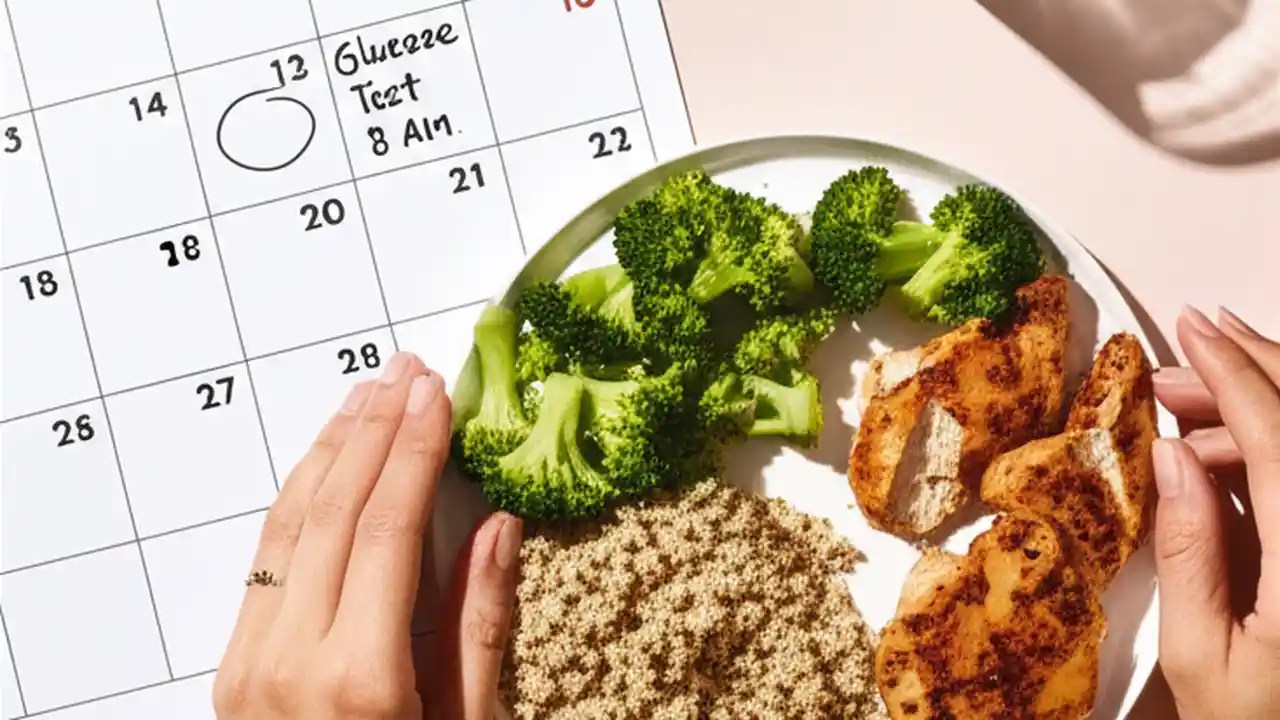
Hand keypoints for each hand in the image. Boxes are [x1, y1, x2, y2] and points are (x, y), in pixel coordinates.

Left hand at [211, 352, 522, 718]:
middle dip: (372, 428)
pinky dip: (296, 499)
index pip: (389, 526)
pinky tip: (323, 464)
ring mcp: (250, 662)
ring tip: (366, 395)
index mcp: (360, 678)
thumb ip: (479, 626)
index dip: (414, 449)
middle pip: (334, 509)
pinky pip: (266, 560)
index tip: (435, 393)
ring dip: (329, 449)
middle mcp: (291, 660)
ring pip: (288, 524)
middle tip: (406, 370)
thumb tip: (500, 527)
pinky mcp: (234, 667)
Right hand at [1151, 307, 1279, 718]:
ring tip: (1183, 413)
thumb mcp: (1202, 657)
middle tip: (1176, 369)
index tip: (1191, 327)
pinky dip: (1273, 445)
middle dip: (1246, 371)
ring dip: (1258, 407)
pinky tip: (1227, 450)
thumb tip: (1171, 456)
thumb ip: (1189, 552)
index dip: (1234, 374)